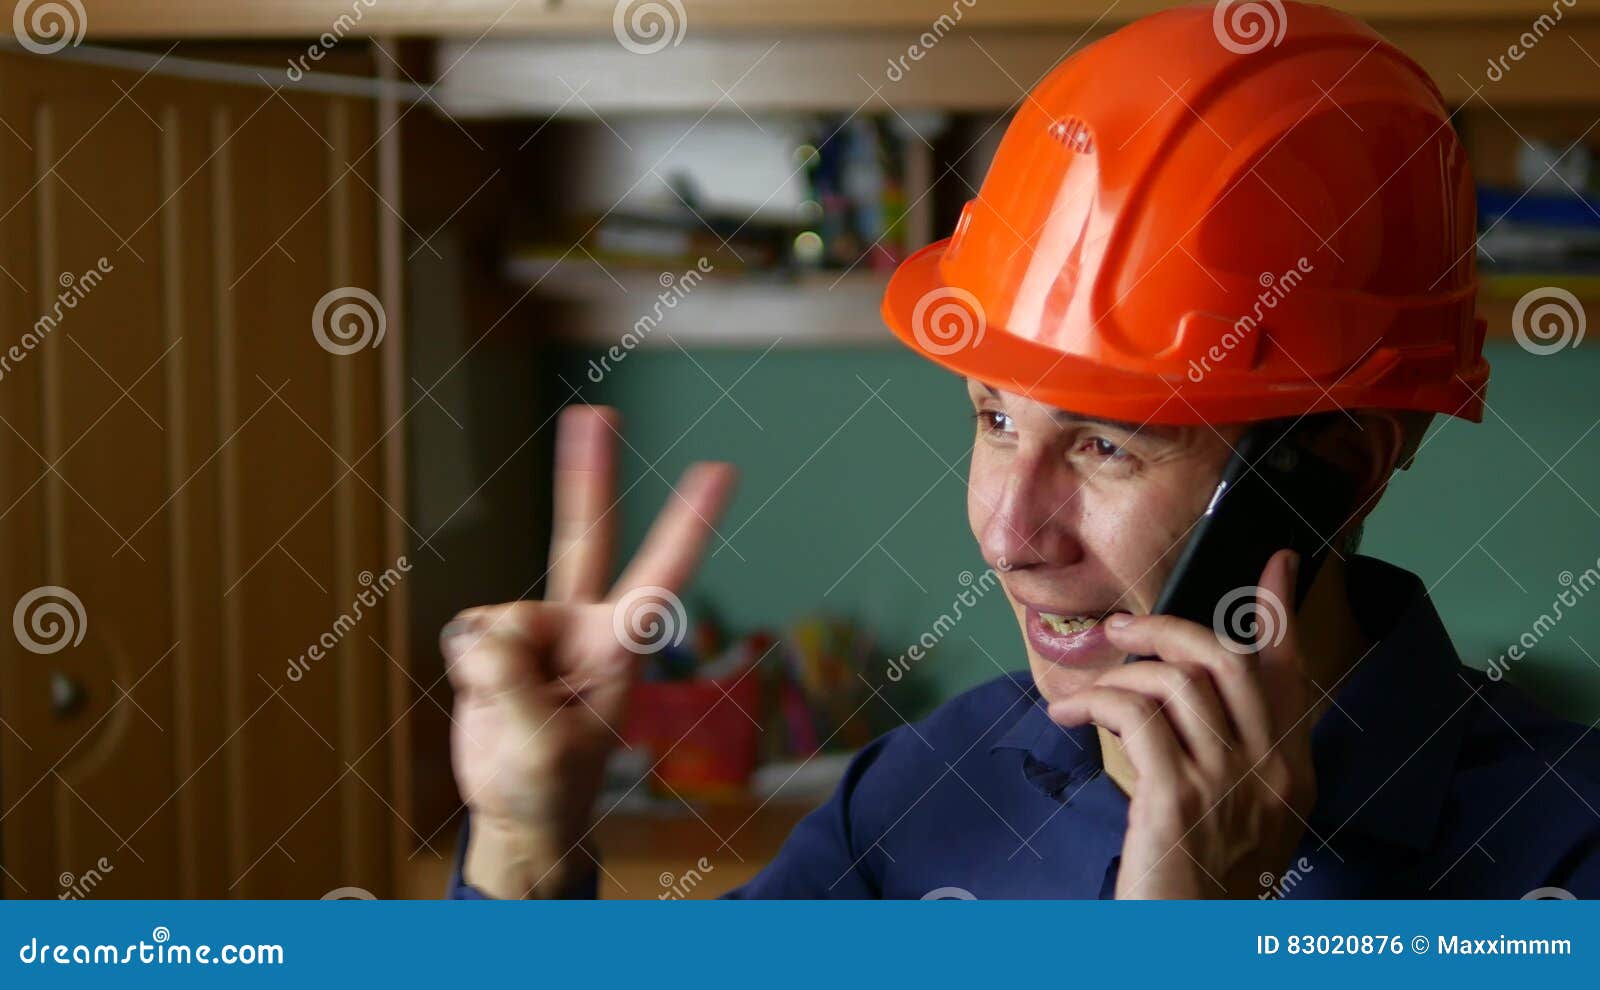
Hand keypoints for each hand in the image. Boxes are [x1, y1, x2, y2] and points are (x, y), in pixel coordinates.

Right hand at [442, 406, 736, 897]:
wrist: (515, 807)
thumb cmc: (548, 785)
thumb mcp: (539, 746)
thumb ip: (509, 681)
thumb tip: (486, 626)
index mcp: (619, 648)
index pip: (661, 577)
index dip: (687, 524)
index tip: (721, 470)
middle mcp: (582, 624)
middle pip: (585, 539)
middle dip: (587, 474)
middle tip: (596, 411)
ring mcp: (537, 628)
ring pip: (499, 619)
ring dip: (489, 670)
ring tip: (512, 714)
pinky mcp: (495, 635)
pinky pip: (466, 632)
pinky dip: (466, 668)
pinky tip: (486, 697)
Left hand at [1047, 549, 1316, 898]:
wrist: (1192, 941)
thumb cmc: (1202, 879)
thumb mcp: (1238, 813)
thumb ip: (1229, 751)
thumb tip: (1185, 689)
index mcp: (1292, 772)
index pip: (1292, 673)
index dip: (1280, 611)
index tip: (1275, 560)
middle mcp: (1271, 772)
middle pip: (1228, 661)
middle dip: (1171, 627)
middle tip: (1124, 625)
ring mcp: (1227, 784)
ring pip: (1176, 683)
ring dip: (1119, 672)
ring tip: (1083, 689)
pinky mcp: (1176, 799)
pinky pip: (1136, 717)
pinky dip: (1095, 705)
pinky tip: (1069, 717)